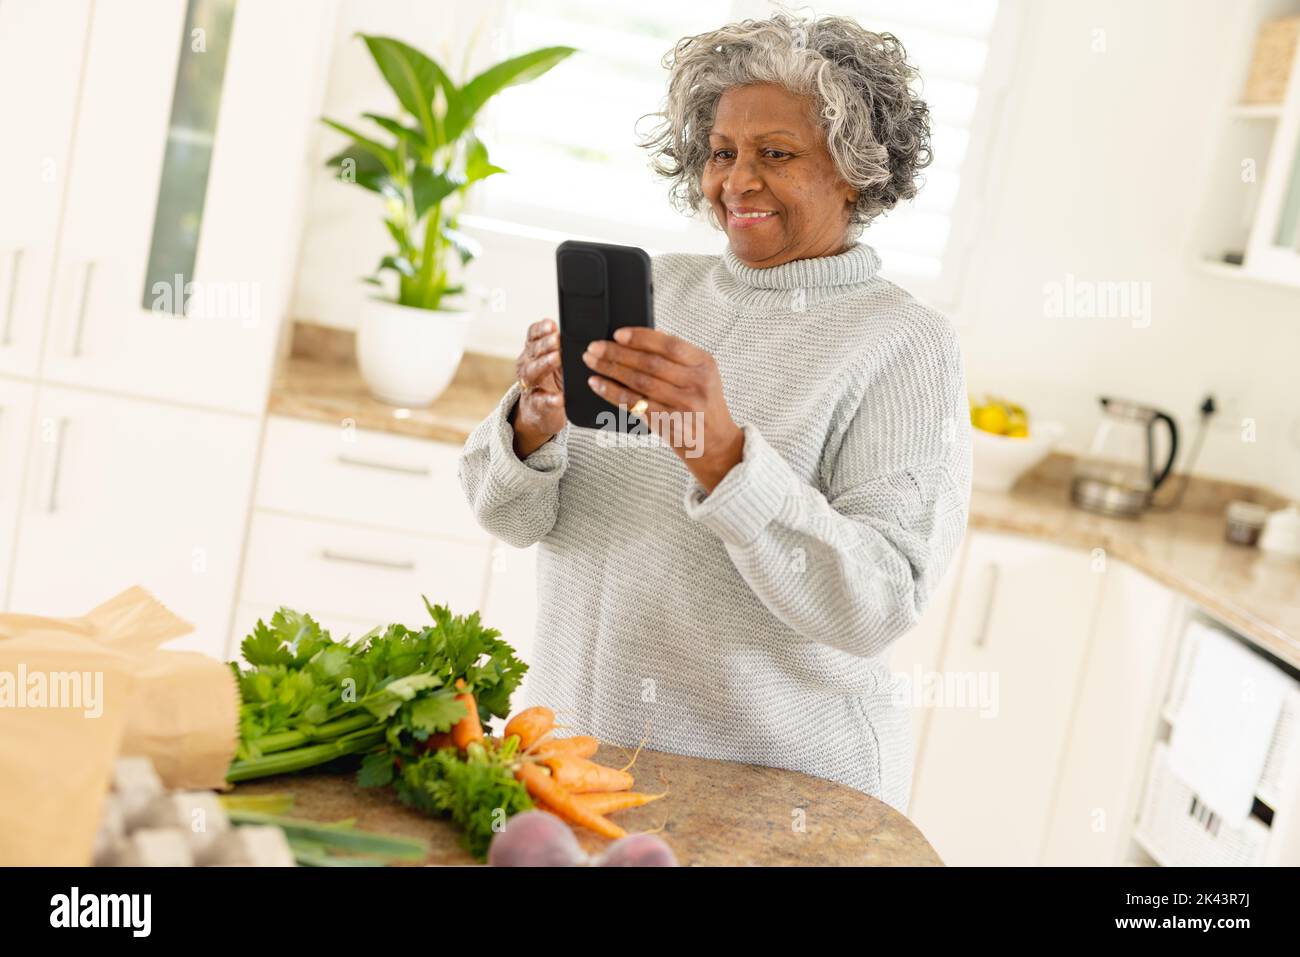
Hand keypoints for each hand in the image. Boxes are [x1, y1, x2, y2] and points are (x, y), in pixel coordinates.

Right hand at [512, 319, 564, 458]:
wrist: (539, 412)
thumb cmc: (552, 381)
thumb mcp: (557, 361)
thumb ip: (562, 346)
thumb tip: (584, 328)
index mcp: (532, 351)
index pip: (532, 335)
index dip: (540, 329)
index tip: (551, 324)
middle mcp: (527, 365)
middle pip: (533, 351)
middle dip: (545, 344)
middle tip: (557, 339)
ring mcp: (529, 385)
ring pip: (532, 372)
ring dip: (545, 364)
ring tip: (557, 359)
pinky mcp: (536, 405)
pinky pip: (541, 401)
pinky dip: (551, 400)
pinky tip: (560, 398)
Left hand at [582, 326, 743, 492]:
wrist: (716, 444)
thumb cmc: (703, 405)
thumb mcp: (702, 375)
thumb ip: (679, 357)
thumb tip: (643, 336)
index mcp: (704, 364)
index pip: (669, 345)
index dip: (641, 337)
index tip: (618, 333)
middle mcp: (696, 383)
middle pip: (649, 363)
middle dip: (617, 353)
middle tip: (595, 347)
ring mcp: (683, 405)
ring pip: (639, 383)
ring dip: (611, 370)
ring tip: (592, 362)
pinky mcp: (669, 423)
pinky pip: (635, 404)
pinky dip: (613, 393)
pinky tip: (599, 385)